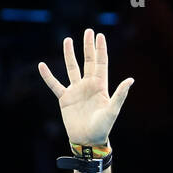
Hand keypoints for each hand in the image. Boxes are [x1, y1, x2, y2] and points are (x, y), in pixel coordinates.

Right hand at [37, 29, 132, 147]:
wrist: (88, 140)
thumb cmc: (103, 127)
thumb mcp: (113, 110)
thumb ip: (120, 94)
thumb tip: (131, 79)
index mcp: (101, 86)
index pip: (101, 63)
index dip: (100, 49)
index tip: (99, 35)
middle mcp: (88, 85)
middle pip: (88, 61)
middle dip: (88, 47)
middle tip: (88, 31)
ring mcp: (76, 90)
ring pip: (71, 68)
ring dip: (69, 55)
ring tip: (68, 40)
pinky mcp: (64, 98)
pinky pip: (55, 84)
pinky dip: (48, 76)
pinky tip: (41, 66)